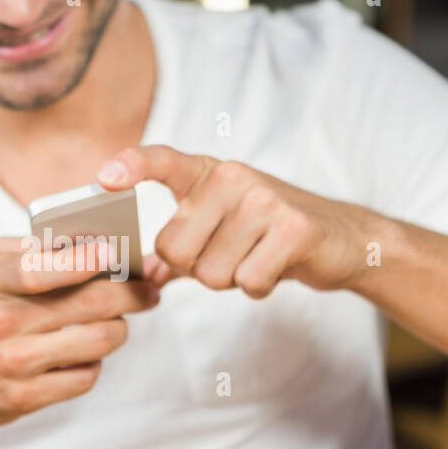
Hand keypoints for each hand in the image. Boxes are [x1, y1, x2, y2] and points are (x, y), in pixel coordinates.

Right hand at [0, 236, 160, 428]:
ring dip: (119, 329)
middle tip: (150, 290)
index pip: (45, 268)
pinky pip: (87, 377)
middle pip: (93, 304)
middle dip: (134, 293)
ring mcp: (14, 364)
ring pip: (101, 341)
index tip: (117, 252)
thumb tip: (98, 242)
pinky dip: (94, 363)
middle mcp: (3, 324)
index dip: (89, 259)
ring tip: (114, 322)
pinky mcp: (24, 398)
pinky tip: (82, 354)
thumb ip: (38, 249)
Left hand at [96, 146, 377, 297]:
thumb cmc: (270, 234)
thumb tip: (146, 276)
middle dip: (196, 269)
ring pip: (211, 273)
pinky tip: (277, 268)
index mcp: (209, 173)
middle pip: (175, 249)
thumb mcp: (221, 230)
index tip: (104, 179)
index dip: (133, 166)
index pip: (163, 160)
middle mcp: (233, 177)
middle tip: (231, 255)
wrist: (343, 238)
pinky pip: (248, 282)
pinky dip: (259, 288)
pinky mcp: (293, 229)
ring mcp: (264, 200)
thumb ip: (179, 251)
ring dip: (232, 280)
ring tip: (257, 258)